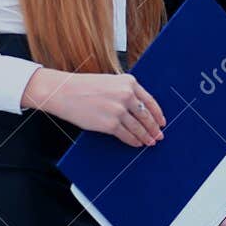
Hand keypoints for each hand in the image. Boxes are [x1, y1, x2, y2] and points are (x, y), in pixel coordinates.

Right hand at [20, 68, 165, 147]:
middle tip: (159, 135)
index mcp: (129, 83)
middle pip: (146, 116)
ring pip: (138, 127)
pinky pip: (126, 135)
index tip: (162, 122)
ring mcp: (118, 110)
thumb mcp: (111, 82)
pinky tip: (137, 143)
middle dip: (154, 128)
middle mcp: (126, 95)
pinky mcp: (109, 124)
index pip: (150, 101)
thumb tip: (140, 109)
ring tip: (150, 142)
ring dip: (146, 136)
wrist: (63, 92)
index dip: (158, 114)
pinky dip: (133, 140)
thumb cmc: (84, 86)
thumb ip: (126, 92)